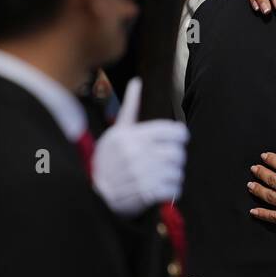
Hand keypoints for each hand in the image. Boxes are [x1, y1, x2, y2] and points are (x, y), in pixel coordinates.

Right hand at [92, 78, 189, 215]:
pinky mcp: (146, 193)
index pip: (175, 131)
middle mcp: (137, 153)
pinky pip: (174, 189)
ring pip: (178, 171)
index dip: (179, 137)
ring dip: (173, 175)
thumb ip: (130, 109)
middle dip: (176, 158)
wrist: (96, 194)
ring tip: (161, 176)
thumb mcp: (116, 132)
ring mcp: (141, 174)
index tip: (175, 142)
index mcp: (133, 135)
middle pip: (178, 153)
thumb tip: (137, 82)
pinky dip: (171, 190)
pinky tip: (160, 188)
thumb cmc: (108, 161)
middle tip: (167, 161)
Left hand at [248, 139, 275, 233]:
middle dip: (261, 172)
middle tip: (254, 169)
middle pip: (271, 179)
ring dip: (257, 189)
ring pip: (268, 196)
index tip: (264, 156)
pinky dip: (261, 214)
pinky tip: (253, 211)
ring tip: (250, 185)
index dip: (271, 159)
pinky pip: (272, 217)